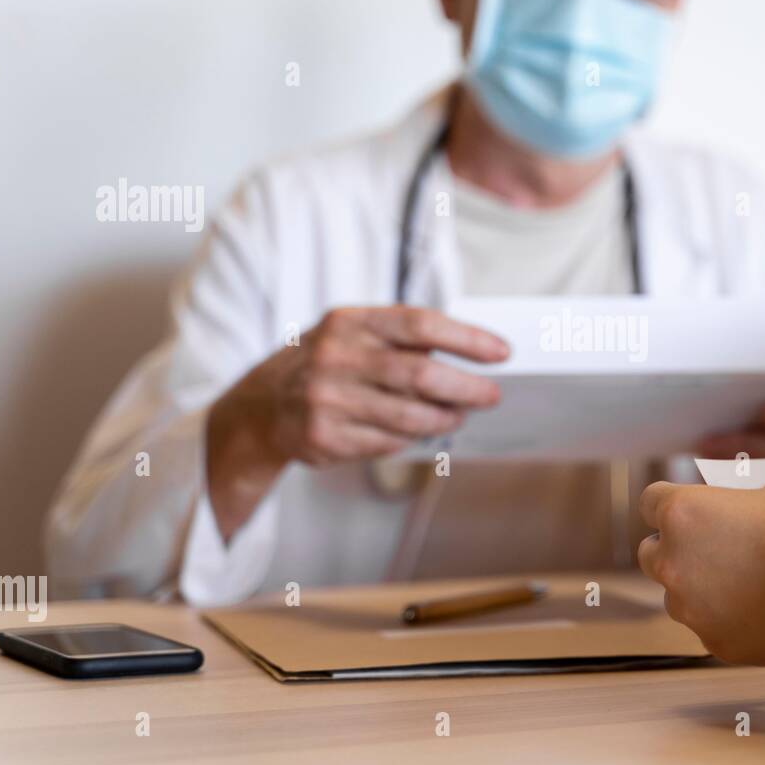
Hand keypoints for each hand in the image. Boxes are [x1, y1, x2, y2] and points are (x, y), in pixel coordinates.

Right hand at [206, 305, 508, 537]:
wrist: (262, 405)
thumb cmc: (328, 362)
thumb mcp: (353, 333)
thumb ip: (402, 338)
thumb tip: (472, 351)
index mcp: (350, 322)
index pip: (420, 324)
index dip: (467, 338)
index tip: (502, 352)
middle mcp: (336, 358)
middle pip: (421, 374)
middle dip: (467, 387)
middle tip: (492, 395)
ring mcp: (326, 399)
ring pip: (409, 416)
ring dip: (444, 418)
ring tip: (459, 415)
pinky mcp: (324, 437)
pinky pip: (387, 442)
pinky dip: (411, 437)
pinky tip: (419, 430)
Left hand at [637, 477, 764, 665]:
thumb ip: (746, 501)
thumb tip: (746, 515)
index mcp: (681, 514)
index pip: (650, 501)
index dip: (669, 502)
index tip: (689, 508)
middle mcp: (671, 561)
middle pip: (650, 552)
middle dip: (672, 549)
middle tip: (709, 547)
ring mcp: (688, 607)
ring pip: (677, 596)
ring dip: (697, 588)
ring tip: (742, 585)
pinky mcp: (712, 642)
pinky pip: (709, 626)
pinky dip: (726, 619)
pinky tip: (761, 613)